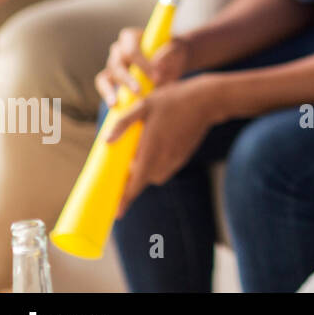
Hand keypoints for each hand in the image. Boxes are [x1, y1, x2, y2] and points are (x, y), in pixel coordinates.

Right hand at [95, 28, 192, 107]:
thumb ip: (169, 55)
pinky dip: (107, 95)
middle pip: (116, 64)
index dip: (142, 65)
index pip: (132, 51)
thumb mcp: (176, 50)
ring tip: (114, 103)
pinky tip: (113, 106)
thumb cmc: (173, 52)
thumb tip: (158, 65)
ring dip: (109, 90)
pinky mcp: (111, 78)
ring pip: (105, 76)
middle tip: (139, 92)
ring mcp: (113, 64)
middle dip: (127, 79)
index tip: (157, 77)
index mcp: (130, 37)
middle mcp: (118, 49)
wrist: (171, 60)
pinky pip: (104, 86)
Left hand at [106, 75, 215, 216]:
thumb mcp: (144, 105)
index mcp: (151, 150)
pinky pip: (167, 167)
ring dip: (147, 170)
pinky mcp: (184, 156)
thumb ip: (123, 124)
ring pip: (156, 175)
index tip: (117, 214)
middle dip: (134, 177)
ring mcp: (176, 159)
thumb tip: (106, 141)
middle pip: (144, 180)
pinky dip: (158, 164)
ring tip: (143, 150)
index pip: (136, 183)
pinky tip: (159, 144)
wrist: (207, 100)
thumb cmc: (173, 100)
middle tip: (126, 162)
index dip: (125, 200)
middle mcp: (164, 159)